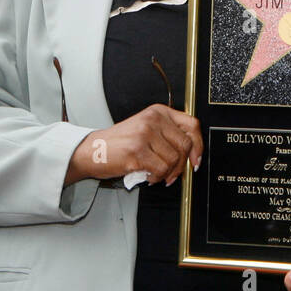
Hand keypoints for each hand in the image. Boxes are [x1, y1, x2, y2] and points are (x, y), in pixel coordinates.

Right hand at [64, 103, 202, 186]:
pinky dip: (157, 178)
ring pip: (173, 160)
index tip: (196, 159)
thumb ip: (168, 134)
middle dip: (182, 164)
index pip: (191, 125)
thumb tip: (192, 152)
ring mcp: (144, 135)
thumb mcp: (146, 128)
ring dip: (167, 173)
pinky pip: (160, 170)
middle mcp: (153, 120)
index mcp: (158, 112)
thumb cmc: (119, 142)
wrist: (92, 150)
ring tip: (156, 174)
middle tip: (173, 173)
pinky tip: (148, 175)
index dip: (198, 145)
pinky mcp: (137, 152)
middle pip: (185, 145)